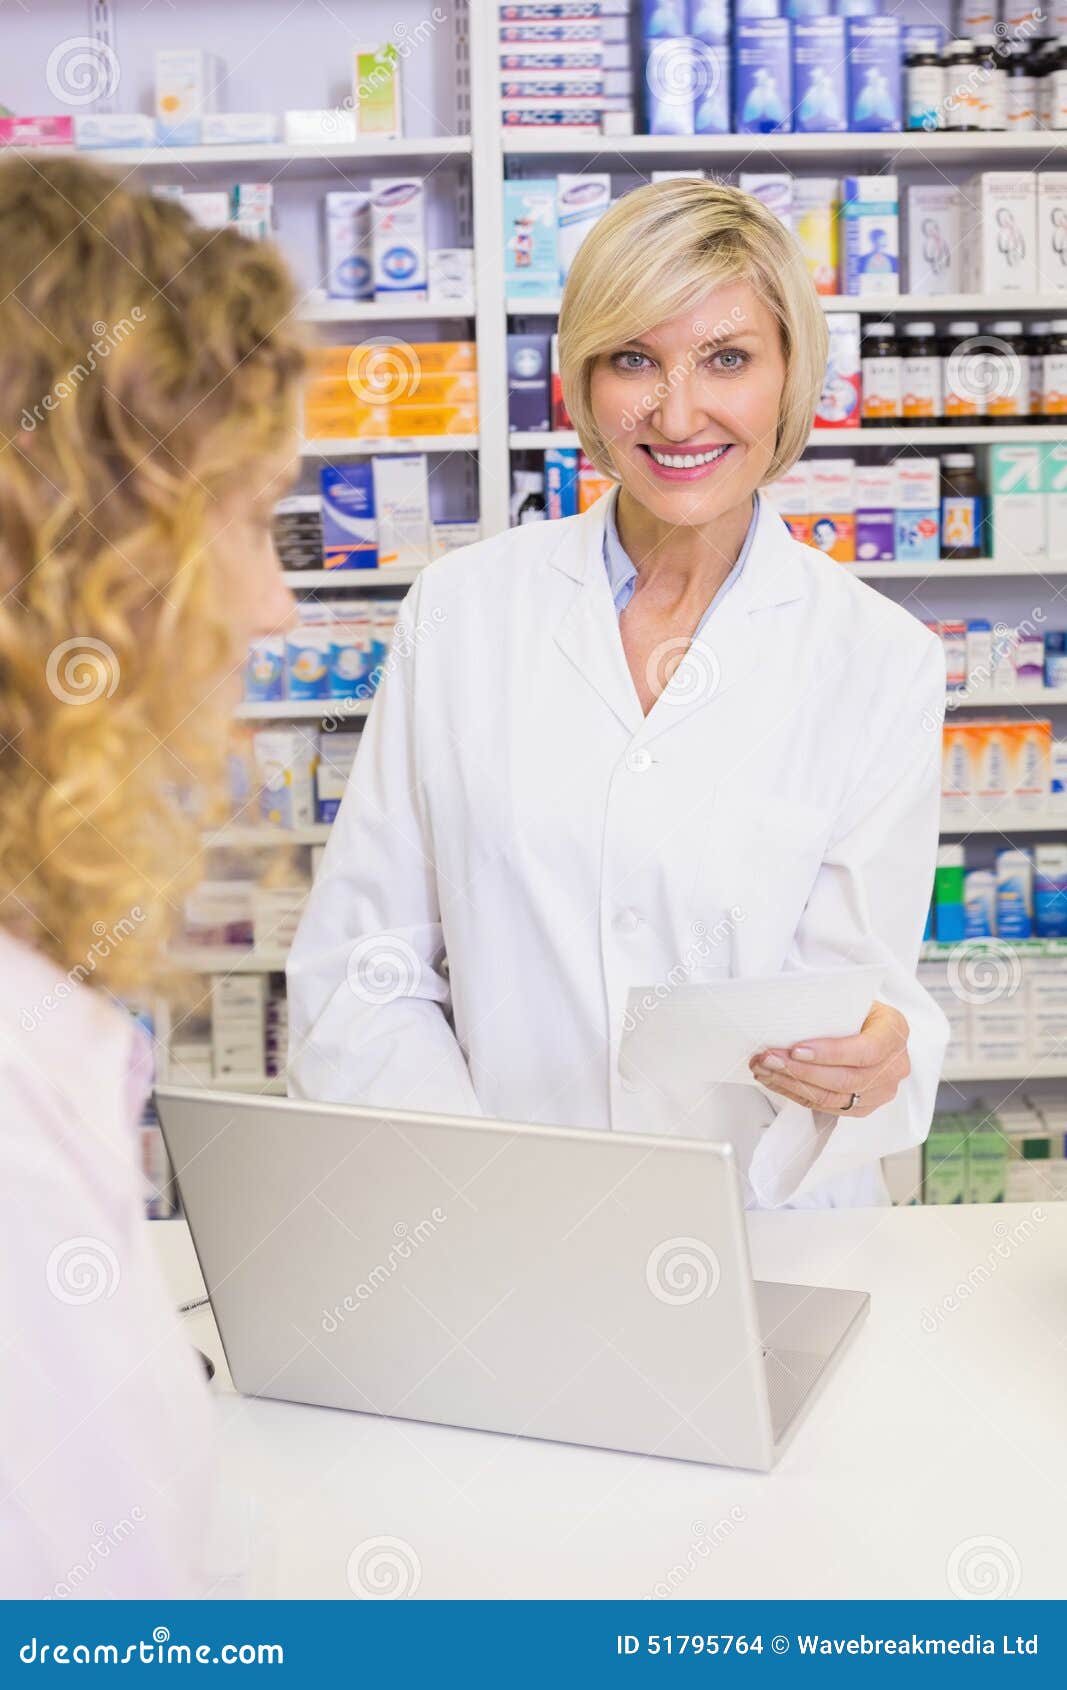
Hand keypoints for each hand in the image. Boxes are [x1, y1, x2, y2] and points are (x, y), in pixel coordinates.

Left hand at [747, 1000, 909, 1117]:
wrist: (873, 1028)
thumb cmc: (860, 1010)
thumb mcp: (854, 999)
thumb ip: (832, 1007)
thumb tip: (789, 1013)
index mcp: (894, 1033)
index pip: (865, 1051)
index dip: (830, 1053)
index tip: (796, 1049)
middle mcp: (894, 1067)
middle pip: (845, 1079)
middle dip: (800, 1070)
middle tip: (769, 1058)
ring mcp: (880, 1091)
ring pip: (831, 1097)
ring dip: (792, 1084)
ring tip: (765, 1069)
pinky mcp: (863, 1107)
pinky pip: (825, 1107)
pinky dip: (796, 1094)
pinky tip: (775, 1081)